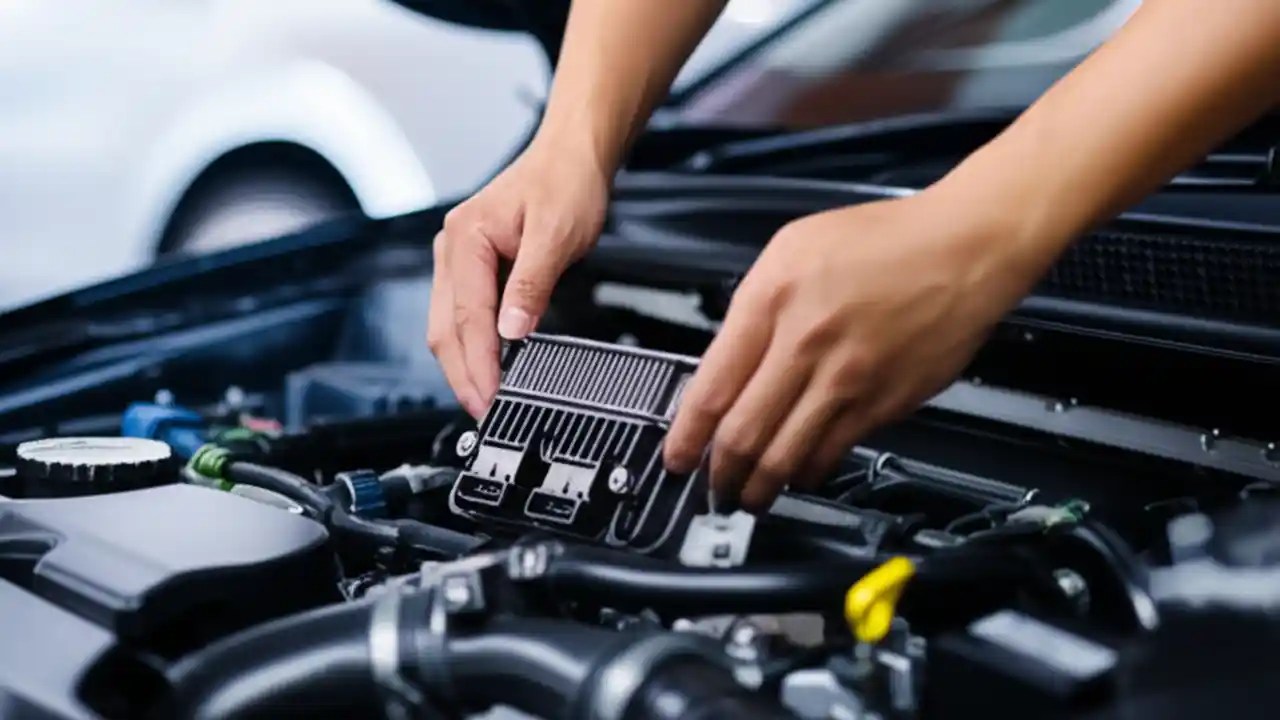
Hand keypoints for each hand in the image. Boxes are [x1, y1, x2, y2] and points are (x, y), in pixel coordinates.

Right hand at [428, 138, 609, 416]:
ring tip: (486, 400)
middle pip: (446, 329)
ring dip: (465, 366)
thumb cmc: (565, 181)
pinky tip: (488, 368)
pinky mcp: (472, 268)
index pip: (466, 317)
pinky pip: (462, 316)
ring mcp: (457, 259)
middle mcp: (452, 248)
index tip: (491, 398)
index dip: (478, 364)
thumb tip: (513, 334)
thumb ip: (531, 286)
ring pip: (448, 326)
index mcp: (465, 238)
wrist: (572, 155)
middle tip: (486, 413)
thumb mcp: (557, 235)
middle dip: (464, 375)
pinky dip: (472, 346)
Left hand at [662, 190, 1051, 512]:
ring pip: (784, 456)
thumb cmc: (884, 240)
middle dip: (717, 474)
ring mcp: (846, 379)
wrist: (964, 247)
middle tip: (709, 487)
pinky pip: (831, 453)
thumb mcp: (794, 248)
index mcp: (772, 299)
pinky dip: (806, 473)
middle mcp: (804, 342)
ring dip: (759, 486)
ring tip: (748, 496)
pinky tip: (797, 474)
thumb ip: (754, 306)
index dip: (686, 435)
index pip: (712, 386)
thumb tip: (726, 364)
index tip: (675, 457)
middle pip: (742, 433)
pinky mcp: (882, 403)